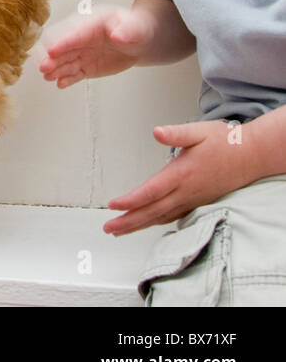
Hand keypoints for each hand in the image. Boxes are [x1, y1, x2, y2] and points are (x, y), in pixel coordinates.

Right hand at [39, 6, 154, 86]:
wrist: (139, 40)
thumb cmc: (134, 28)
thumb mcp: (134, 26)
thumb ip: (126, 31)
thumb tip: (118, 36)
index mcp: (91, 25)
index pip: (74, 35)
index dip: (63, 44)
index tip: (52, 51)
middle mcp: (82, 40)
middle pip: (63, 50)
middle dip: (52, 59)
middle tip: (44, 68)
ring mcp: (83, 54)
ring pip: (66, 63)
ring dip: (56, 70)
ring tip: (48, 77)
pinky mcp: (87, 67)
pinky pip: (75, 74)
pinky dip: (67, 79)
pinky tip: (60, 84)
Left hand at [103, 121, 256, 235]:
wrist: (252, 157)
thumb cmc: (225, 143)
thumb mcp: (199, 131)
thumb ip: (176, 133)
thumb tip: (157, 132)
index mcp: (182, 173)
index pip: (152, 191)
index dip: (131, 200)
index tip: (113, 205)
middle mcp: (186, 191)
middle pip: (153, 210)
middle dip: (129, 221)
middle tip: (108, 228)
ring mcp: (193, 199)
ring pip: (162, 216)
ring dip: (139, 224)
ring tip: (119, 230)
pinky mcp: (198, 202)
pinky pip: (174, 217)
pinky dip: (158, 222)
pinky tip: (148, 224)